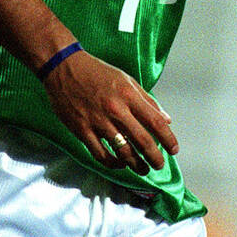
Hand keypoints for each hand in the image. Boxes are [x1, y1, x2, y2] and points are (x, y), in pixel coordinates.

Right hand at [41, 49, 177, 175]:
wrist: (63, 68)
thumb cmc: (96, 72)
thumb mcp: (126, 80)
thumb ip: (147, 100)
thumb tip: (166, 119)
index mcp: (128, 95)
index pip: (155, 122)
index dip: (168, 138)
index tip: (173, 149)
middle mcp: (115, 110)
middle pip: (142, 141)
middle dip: (155, 157)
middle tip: (159, 165)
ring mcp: (98, 122)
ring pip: (123, 152)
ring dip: (136, 165)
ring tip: (143, 169)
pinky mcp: (82, 130)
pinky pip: (100, 154)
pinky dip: (113, 163)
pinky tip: (120, 164)